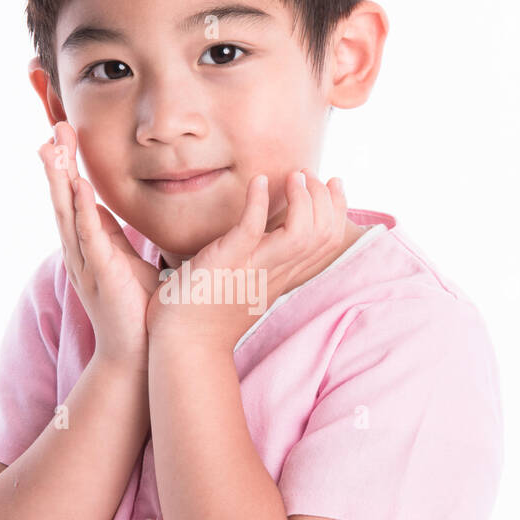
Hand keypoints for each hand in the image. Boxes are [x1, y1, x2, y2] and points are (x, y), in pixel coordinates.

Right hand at [38, 122, 160, 367]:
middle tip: (54, 128)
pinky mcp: (101, 274)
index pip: (76, 200)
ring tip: (54, 147)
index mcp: (90, 248)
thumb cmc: (139, 312)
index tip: (65, 137)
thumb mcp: (131, 265)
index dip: (69, 169)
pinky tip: (79, 186)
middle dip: (59, 164)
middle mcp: (82, 252)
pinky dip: (82, 211)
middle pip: (64, 199)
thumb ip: (121, 241)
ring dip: (61, 179)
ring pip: (68, 212)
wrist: (137, 355)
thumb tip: (119, 217)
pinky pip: (89, 237)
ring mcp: (88, 262)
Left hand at [146, 168, 348, 349]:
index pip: (327, 242)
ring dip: (302, 198)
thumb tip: (263, 235)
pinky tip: (258, 181)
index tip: (331, 184)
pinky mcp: (229, 261)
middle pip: (324, 235)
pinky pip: (253, 228)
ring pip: (303, 233)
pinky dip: (258, 201)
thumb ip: (260, 261)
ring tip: (292, 177)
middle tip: (308, 175)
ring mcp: (254, 267)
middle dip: (324, 198)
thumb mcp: (245, 284)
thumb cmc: (205, 313)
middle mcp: (277, 273)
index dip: (337, 208)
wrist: (182, 344)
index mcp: (283, 276)